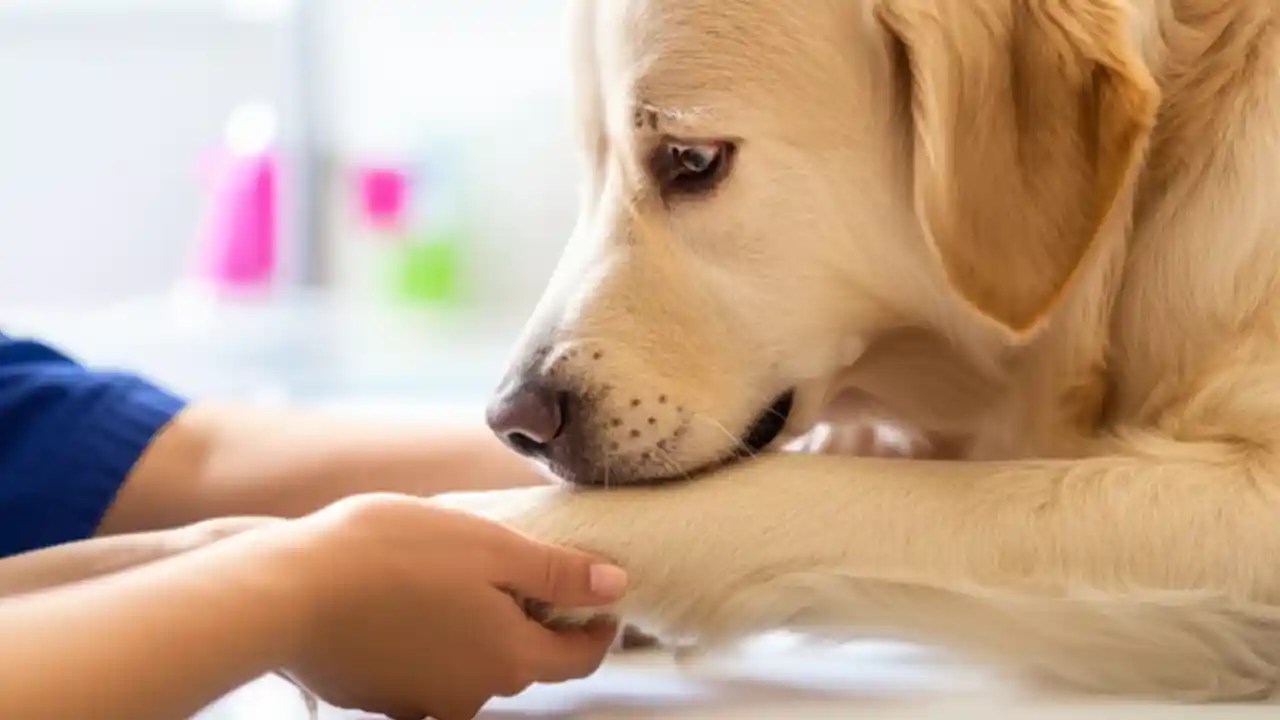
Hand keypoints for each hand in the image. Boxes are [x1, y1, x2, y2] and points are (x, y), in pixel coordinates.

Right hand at [278, 494, 627, 719]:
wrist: (286, 593)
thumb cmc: (392, 555)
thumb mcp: (490, 546)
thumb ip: (557, 571)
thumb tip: (615, 587)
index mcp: (509, 658)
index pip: (578, 657)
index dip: (597, 627)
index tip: (601, 601)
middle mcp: (472, 695)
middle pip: (523, 661)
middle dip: (531, 621)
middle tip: (519, 571)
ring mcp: (421, 703)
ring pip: (470, 666)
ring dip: (473, 629)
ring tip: (450, 576)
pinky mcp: (378, 698)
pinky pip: (422, 671)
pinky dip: (427, 641)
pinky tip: (404, 600)